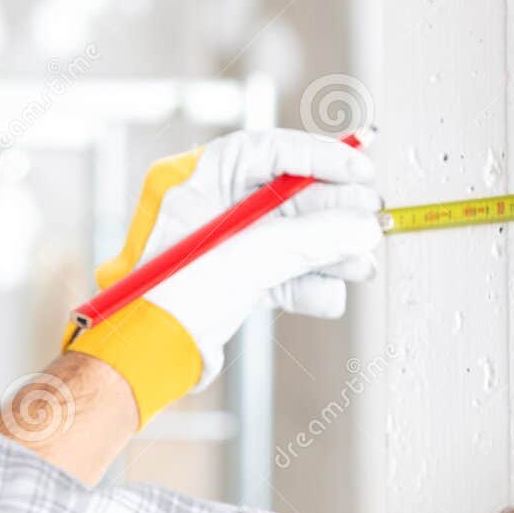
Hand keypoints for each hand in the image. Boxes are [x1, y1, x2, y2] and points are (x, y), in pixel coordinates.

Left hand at [65, 129, 381, 422]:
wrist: (142, 360)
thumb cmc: (172, 299)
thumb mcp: (247, 257)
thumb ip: (308, 238)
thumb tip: (360, 227)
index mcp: (198, 180)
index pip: (268, 152)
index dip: (319, 159)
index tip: (360, 173)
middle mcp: (211, 206)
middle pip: (287, 196)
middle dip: (333, 214)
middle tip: (371, 221)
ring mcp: (223, 245)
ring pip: (289, 236)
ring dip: (329, 252)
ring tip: (361, 264)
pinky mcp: (232, 281)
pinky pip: (280, 272)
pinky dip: (307, 284)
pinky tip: (330, 296)